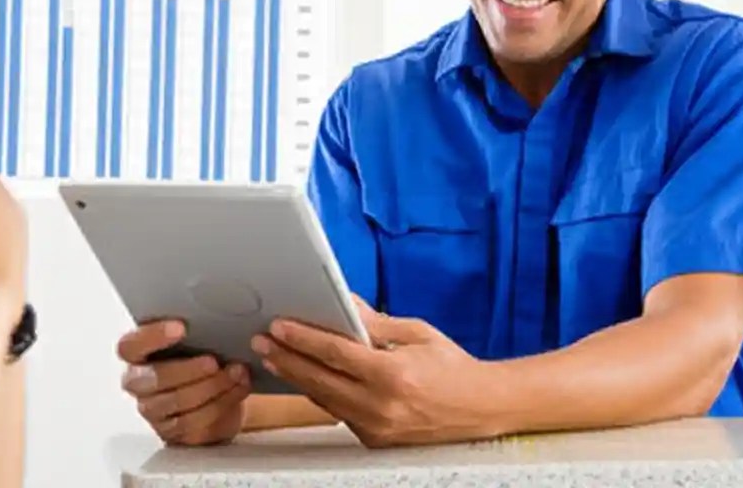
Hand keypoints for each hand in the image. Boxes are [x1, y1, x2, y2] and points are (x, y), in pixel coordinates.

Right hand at [118, 320, 251, 445]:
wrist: (218, 389)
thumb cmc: (201, 354)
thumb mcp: (197, 336)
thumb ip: (195, 326)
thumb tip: (216, 304)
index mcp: (137, 353)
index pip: (130, 346)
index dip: (152, 337)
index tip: (181, 327)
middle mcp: (138, 382)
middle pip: (154, 379)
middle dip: (188, 370)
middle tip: (214, 361)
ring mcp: (154, 409)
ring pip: (178, 401)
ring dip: (211, 386)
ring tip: (236, 372)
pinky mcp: (173, 430)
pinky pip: (196, 420)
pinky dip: (222, 402)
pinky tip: (238, 387)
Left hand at [252, 298, 502, 446]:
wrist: (480, 407)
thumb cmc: (452, 367)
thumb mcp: (417, 334)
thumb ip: (376, 324)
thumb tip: (346, 304)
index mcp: (392, 374)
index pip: (336, 354)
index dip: (303, 339)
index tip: (279, 327)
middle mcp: (381, 405)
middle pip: (320, 380)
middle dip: (287, 358)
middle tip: (262, 342)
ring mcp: (376, 427)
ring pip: (324, 399)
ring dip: (297, 378)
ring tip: (275, 358)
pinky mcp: (375, 439)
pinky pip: (339, 413)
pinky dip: (321, 394)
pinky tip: (306, 379)